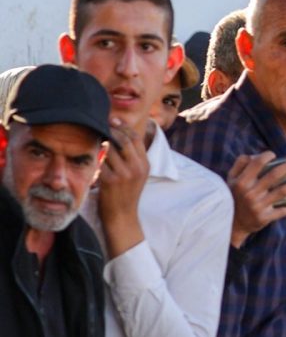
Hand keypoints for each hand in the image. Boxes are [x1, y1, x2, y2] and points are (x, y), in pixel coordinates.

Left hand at [97, 118, 149, 257]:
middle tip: (100, 122)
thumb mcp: (136, 175)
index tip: (113, 119)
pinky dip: (94, 156)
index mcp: (145, 164)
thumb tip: (120, 137)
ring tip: (92, 136)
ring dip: (100, 141)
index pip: (136, 138)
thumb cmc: (125, 195)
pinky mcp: (111, 180)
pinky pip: (100, 162)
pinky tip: (89, 154)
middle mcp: (137, 167)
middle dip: (111, 129)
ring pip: (110, 149)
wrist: (122, 217)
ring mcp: (125, 174)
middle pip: (124, 139)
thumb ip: (132, 158)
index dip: (124, 127)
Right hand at [226, 152, 285, 247]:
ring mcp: (258, 206)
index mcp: (241, 182)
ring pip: (282, 192)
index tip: (274, 155)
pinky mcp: (264, 218)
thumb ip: (241, 164)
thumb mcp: (231, 179)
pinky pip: (282, 210)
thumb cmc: (234, 196)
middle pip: (273, 176)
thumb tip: (256, 155)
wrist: (231, 224)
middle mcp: (250, 193)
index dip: (267, 156)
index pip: (257, 164)